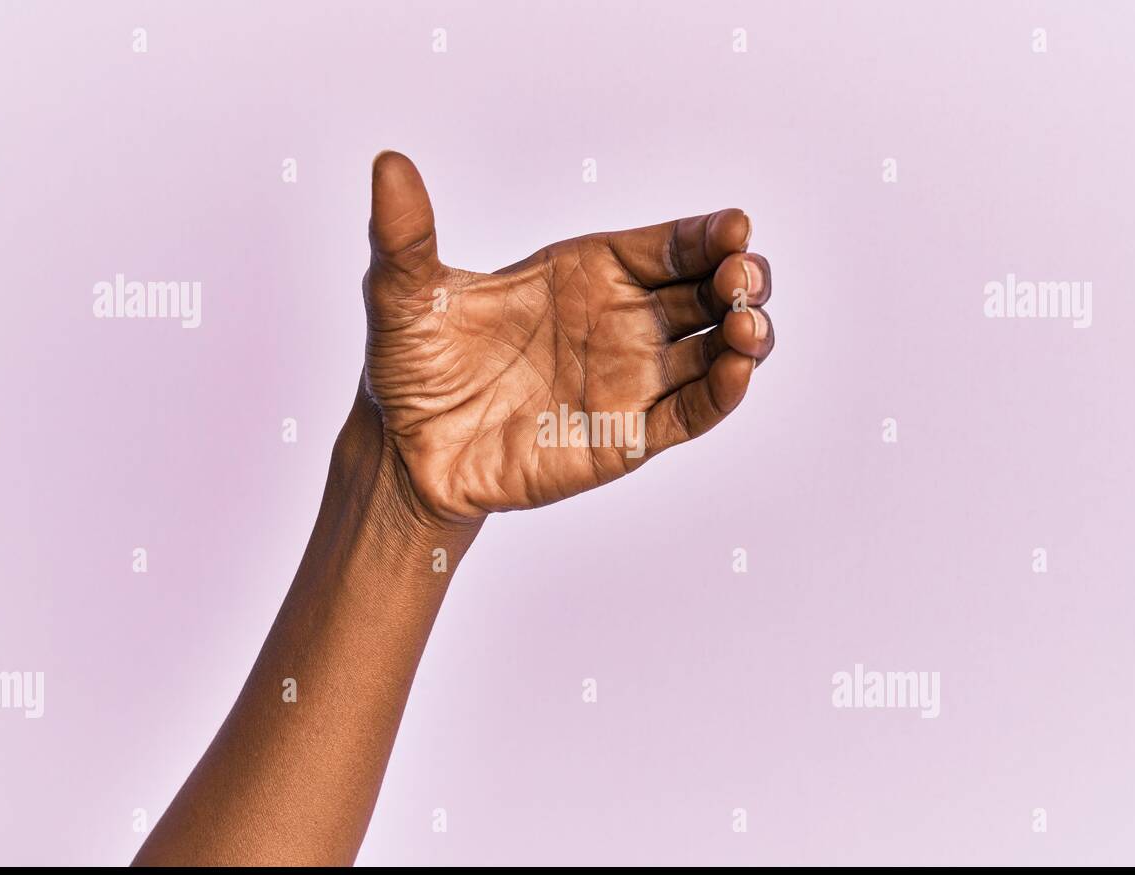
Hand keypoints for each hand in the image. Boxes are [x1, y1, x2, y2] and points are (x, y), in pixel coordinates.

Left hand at [361, 151, 774, 521]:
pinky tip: (734, 372)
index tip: (733, 227)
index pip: (667, 245)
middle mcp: (620, 321)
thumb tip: (388, 166)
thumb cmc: (412, 366)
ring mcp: (629, 379)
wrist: (405, 448)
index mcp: (586, 272)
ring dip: (744, 335)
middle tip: (740, 276)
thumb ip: (404, 234)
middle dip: (739, 278)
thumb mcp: (402, 293)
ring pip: (713, 351)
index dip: (707, 234)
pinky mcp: (627, 436)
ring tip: (746, 325)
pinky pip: (689, 413)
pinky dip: (720, 395)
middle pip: (707, 291)